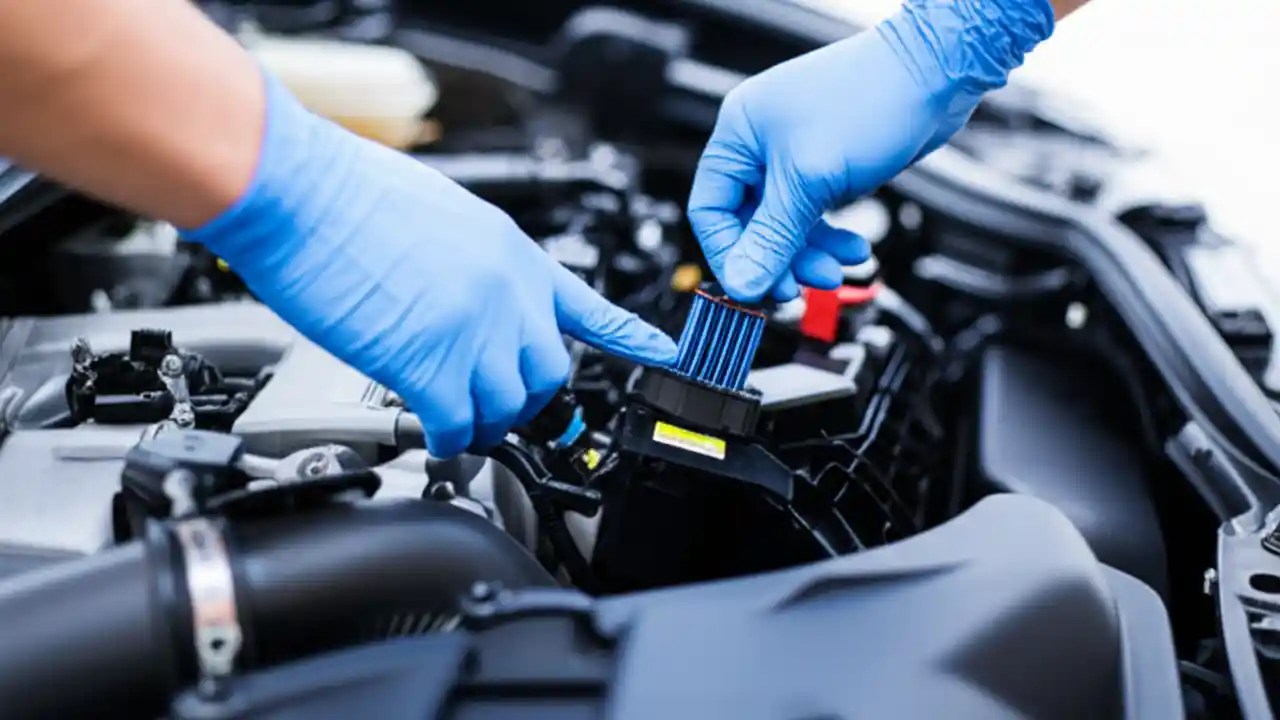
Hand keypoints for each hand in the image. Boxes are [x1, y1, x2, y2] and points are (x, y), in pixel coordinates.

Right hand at [185, 75, 675, 456]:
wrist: (298, 187)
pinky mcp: (428, 363)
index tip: (660, 353)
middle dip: (523, 397)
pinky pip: (458, 426)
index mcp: (513, 253)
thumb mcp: (440, 212)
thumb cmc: (347, 191)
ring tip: (455, 422)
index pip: (588, 304)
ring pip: (507, 407)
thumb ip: (472, 263)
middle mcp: (507, 293)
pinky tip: (432, 434)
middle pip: (548, 373)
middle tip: (492, 405)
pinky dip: (448, 440)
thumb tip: (467, 298)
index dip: (627, 336)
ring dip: (483, 424)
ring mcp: (472, 330)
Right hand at [688, 0, 1053, 301]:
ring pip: (786, 225)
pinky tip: (855, 250)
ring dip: (811, 254)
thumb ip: (772, 238)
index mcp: (738, 134)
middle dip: (780, 259)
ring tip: (841, 269)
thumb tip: (743, 284)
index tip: (756, 289)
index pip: (711, 210)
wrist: (935, 73)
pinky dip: (832, 237)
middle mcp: (759, 144)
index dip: (731, 255)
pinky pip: (814, 215)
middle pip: (750, 224)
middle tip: (806, 288)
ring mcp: (793, 155)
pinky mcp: (825, 166)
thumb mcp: (810, 181)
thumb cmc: (871, 101)